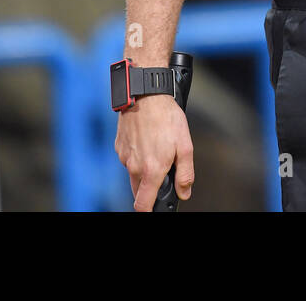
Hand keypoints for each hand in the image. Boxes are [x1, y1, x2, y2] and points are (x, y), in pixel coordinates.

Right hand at [114, 93, 194, 210]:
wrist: (146, 96)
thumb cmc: (166, 118)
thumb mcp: (185, 146)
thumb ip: (185, 173)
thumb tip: (184, 192)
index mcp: (151, 170)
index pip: (142, 205)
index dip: (149, 210)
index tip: (156, 208)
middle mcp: (134, 167)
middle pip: (139, 191)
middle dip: (150, 187)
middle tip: (163, 170)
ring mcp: (124, 157)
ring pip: (133, 174)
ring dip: (144, 170)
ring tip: (157, 148)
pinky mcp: (119, 147)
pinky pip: (128, 159)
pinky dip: (137, 156)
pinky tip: (147, 140)